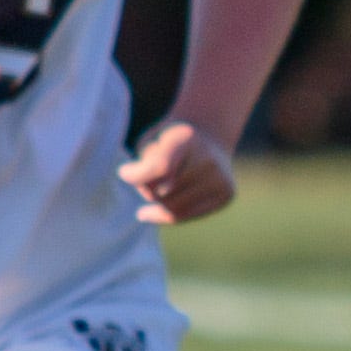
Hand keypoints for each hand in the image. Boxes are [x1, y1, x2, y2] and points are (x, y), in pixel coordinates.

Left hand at [122, 118, 237, 225]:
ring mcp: (221, 178)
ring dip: (157, 204)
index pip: (161, 167)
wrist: (209, 136)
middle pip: (164, 192)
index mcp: (187, 137)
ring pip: (175, 208)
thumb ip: (146, 165)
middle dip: (147, 190)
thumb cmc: (170, 141)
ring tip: (155, 191)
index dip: (138, 175)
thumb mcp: (151, 141)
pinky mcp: (226, 195)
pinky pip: (188, 215)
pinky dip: (169, 214)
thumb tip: (151, 197)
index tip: (124, 172)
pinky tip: (159, 208)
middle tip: (143, 182)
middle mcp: (209, 159)